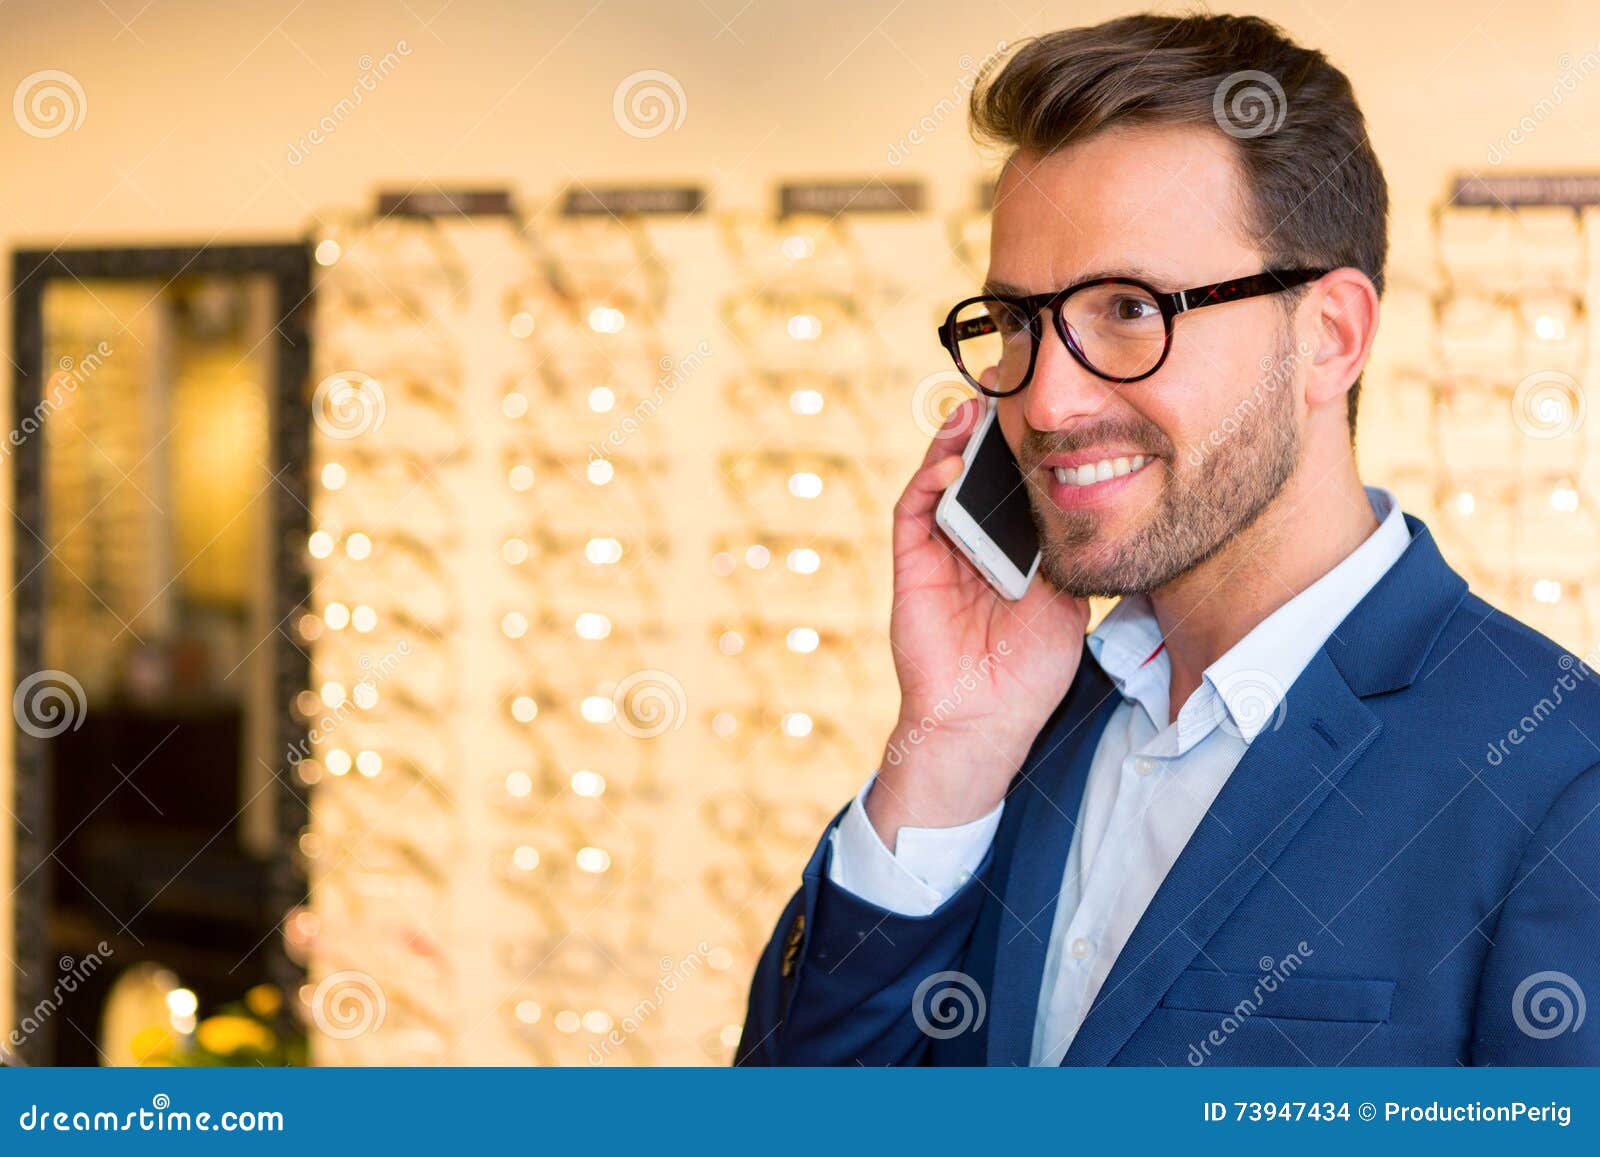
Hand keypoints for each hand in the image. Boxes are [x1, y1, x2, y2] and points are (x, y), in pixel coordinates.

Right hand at [867, 392, 1088, 846]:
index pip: (1013, 486)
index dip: (1021, 448)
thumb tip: (1081, 502)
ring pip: (939, 481)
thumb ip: (1064, 556)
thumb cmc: (1029, 674)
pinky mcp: (911, 565)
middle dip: (985, 430)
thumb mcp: (1067, 605)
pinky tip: (952, 461)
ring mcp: (939, 553)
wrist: (987, 722)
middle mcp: (972, 544)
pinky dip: (929, 481)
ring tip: (974, 407)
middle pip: (974, 473)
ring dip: (953, 442)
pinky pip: (914, 512)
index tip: (1042, 410)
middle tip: (1001, 387)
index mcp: (1011, 551)